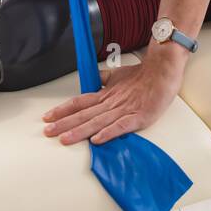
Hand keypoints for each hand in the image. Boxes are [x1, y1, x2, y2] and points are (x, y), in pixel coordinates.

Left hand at [41, 56, 183, 144]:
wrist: (162, 69)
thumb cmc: (142, 74)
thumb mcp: (118, 75)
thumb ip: (103, 80)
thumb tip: (91, 81)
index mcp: (105, 94)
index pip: (79, 102)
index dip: (63, 110)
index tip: (48, 117)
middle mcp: (111, 103)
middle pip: (83, 114)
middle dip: (64, 123)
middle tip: (47, 132)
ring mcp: (124, 110)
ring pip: (97, 121)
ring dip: (80, 131)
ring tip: (65, 139)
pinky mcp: (139, 117)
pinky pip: (121, 126)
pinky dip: (108, 132)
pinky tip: (97, 140)